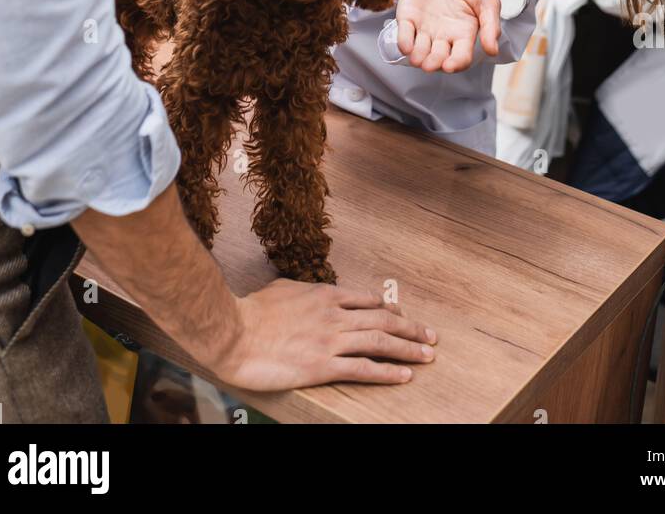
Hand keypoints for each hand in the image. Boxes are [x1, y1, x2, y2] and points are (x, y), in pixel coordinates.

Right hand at [214, 280, 437, 392]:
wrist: (234, 331)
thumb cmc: (252, 311)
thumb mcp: (283, 288)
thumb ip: (304, 290)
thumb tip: (310, 291)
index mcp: (325, 295)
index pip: (368, 300)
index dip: (390, 309)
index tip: (403, 316)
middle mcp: (334, 315)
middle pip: (383, 320)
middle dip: (411, 328)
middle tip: (431, 336)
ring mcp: (331, 340)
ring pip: (380, 342)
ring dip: (408, 348)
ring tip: (428, 355)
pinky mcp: (323, 366)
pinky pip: (363, 369)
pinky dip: (387, 372)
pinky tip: (403, 375)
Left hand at [394, 0, 500, 73]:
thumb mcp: (487, 1)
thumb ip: (491, 24)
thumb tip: (492, 50)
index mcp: (463, 36)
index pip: (461, 57)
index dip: (456, 64)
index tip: (450, 65)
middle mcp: (443, 37)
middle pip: (438, 58)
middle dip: (433, 63)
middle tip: (430, 65)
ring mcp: (424, 29)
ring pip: (419, 50)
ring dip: (417, 57)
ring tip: (417, 59)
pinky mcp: (408, 17)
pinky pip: (404, 32)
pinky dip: (404, 41)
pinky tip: (406, 46)